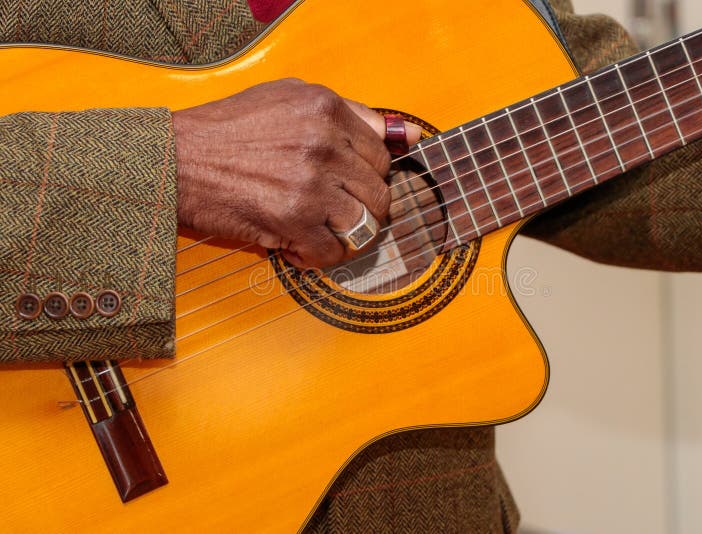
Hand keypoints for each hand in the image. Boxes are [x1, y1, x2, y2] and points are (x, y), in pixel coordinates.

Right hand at [172, 78, 420, 268]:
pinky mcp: (293, 219)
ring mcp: (311, 183)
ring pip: (364, 226)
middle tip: (331, 214)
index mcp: (327, 108)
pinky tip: (297, 248)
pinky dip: (319, 258)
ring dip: (344, 237)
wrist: (173, 160)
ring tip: (318, 232)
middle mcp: (324, 143)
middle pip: (380, 193)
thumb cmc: (226, 131)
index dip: (365, 177)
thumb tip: (409, 137)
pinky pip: (334, 252)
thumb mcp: (287, 98)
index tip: (347, 187)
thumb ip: (350, 114)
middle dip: (359, 210)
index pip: (382, 154)